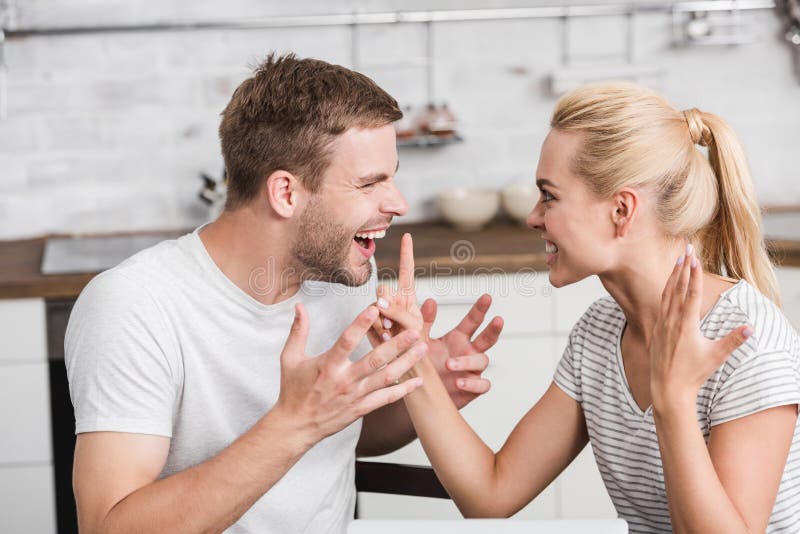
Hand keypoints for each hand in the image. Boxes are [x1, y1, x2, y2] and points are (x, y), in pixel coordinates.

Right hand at [275, 302, 426, 445]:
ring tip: (422, 348)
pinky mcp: (361, 409)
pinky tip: (417, 381)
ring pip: (385, 378)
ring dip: (406, 363)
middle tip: (413, 330)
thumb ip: (298, 331)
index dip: (361, 324)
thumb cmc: (294, 390)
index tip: (375, 308)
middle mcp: (344, 380)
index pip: (346, 341)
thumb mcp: (290, 358)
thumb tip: (299, 307)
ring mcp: (354, 396)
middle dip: (397, 344)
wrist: (296, 426)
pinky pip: (386, 399)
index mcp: (327, 366)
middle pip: (375, 360)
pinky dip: (403, 390)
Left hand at [419, 294, 503, 407]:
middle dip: (494, 328)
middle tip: (498, 319)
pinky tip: (460, 382)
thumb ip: (425, 322)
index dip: (480, 309)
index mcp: (458, 338)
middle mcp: (469, 352)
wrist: (422, 393)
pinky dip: (472, 383)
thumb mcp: (422, 341)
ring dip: (466, 361)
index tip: (487, 297)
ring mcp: (473, 370)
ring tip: (449, 364)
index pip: (473, 321)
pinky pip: (482, 385)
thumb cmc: (425, 364)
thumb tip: (430, 300)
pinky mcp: (473, 388)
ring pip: (482, 361)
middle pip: (488, 338)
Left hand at [649, 245, 751, 411]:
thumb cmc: (693, 373)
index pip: (691, 294)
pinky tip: (669, 284)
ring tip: (678, 259)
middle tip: (686, 248)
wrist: (668, 388)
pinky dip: (665, 290)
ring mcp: (662, 324)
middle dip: (683, 267)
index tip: (695, 258)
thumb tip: (751, 328)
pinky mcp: (657, 330)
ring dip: (673, 276)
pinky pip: (661, 304)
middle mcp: (671, 321)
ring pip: (667, 294)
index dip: (694, 275)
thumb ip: (733, 340)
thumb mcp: (716, 356)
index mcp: (686, 325)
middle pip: (678, 288)